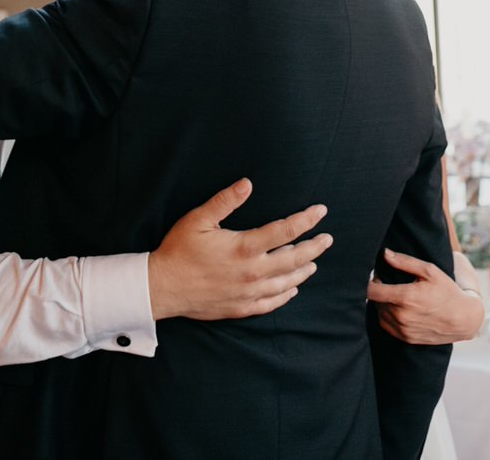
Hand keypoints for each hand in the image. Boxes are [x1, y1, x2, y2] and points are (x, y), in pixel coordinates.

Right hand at [148, 178, 331, 320]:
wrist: (163, 287)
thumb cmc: (179, 250)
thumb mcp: (198, 219)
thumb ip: (225, 201)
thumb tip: (247, 183)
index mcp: (244, 247)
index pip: (285, 231)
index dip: (306, 220)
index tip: (320, 212)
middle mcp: (251, 272)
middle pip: (293, 259)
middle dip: (314, 247)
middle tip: (327, 239)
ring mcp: (248, 292)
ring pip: (286, 282)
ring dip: (303, 271)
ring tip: (314, 262)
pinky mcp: (241, 307)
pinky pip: (271, 303)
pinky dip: (285, 295)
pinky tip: (292, 289)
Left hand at [367, 248, 483, 343]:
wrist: (463, 319)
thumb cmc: (447, 291)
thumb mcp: (430, 271)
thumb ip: (405, 262)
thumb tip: (384, 254)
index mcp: (405, 297)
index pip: (371, 291)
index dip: (370, 282)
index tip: (378, 276)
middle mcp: (401, 315)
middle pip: (374, 301)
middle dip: (378, 291)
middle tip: (389, 283)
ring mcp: (403, 329)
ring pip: (379, 313)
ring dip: (382, 304)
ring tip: (396, 296)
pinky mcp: (405, 338)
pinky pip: (385, 325)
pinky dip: (387, 316)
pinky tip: (399, 308)